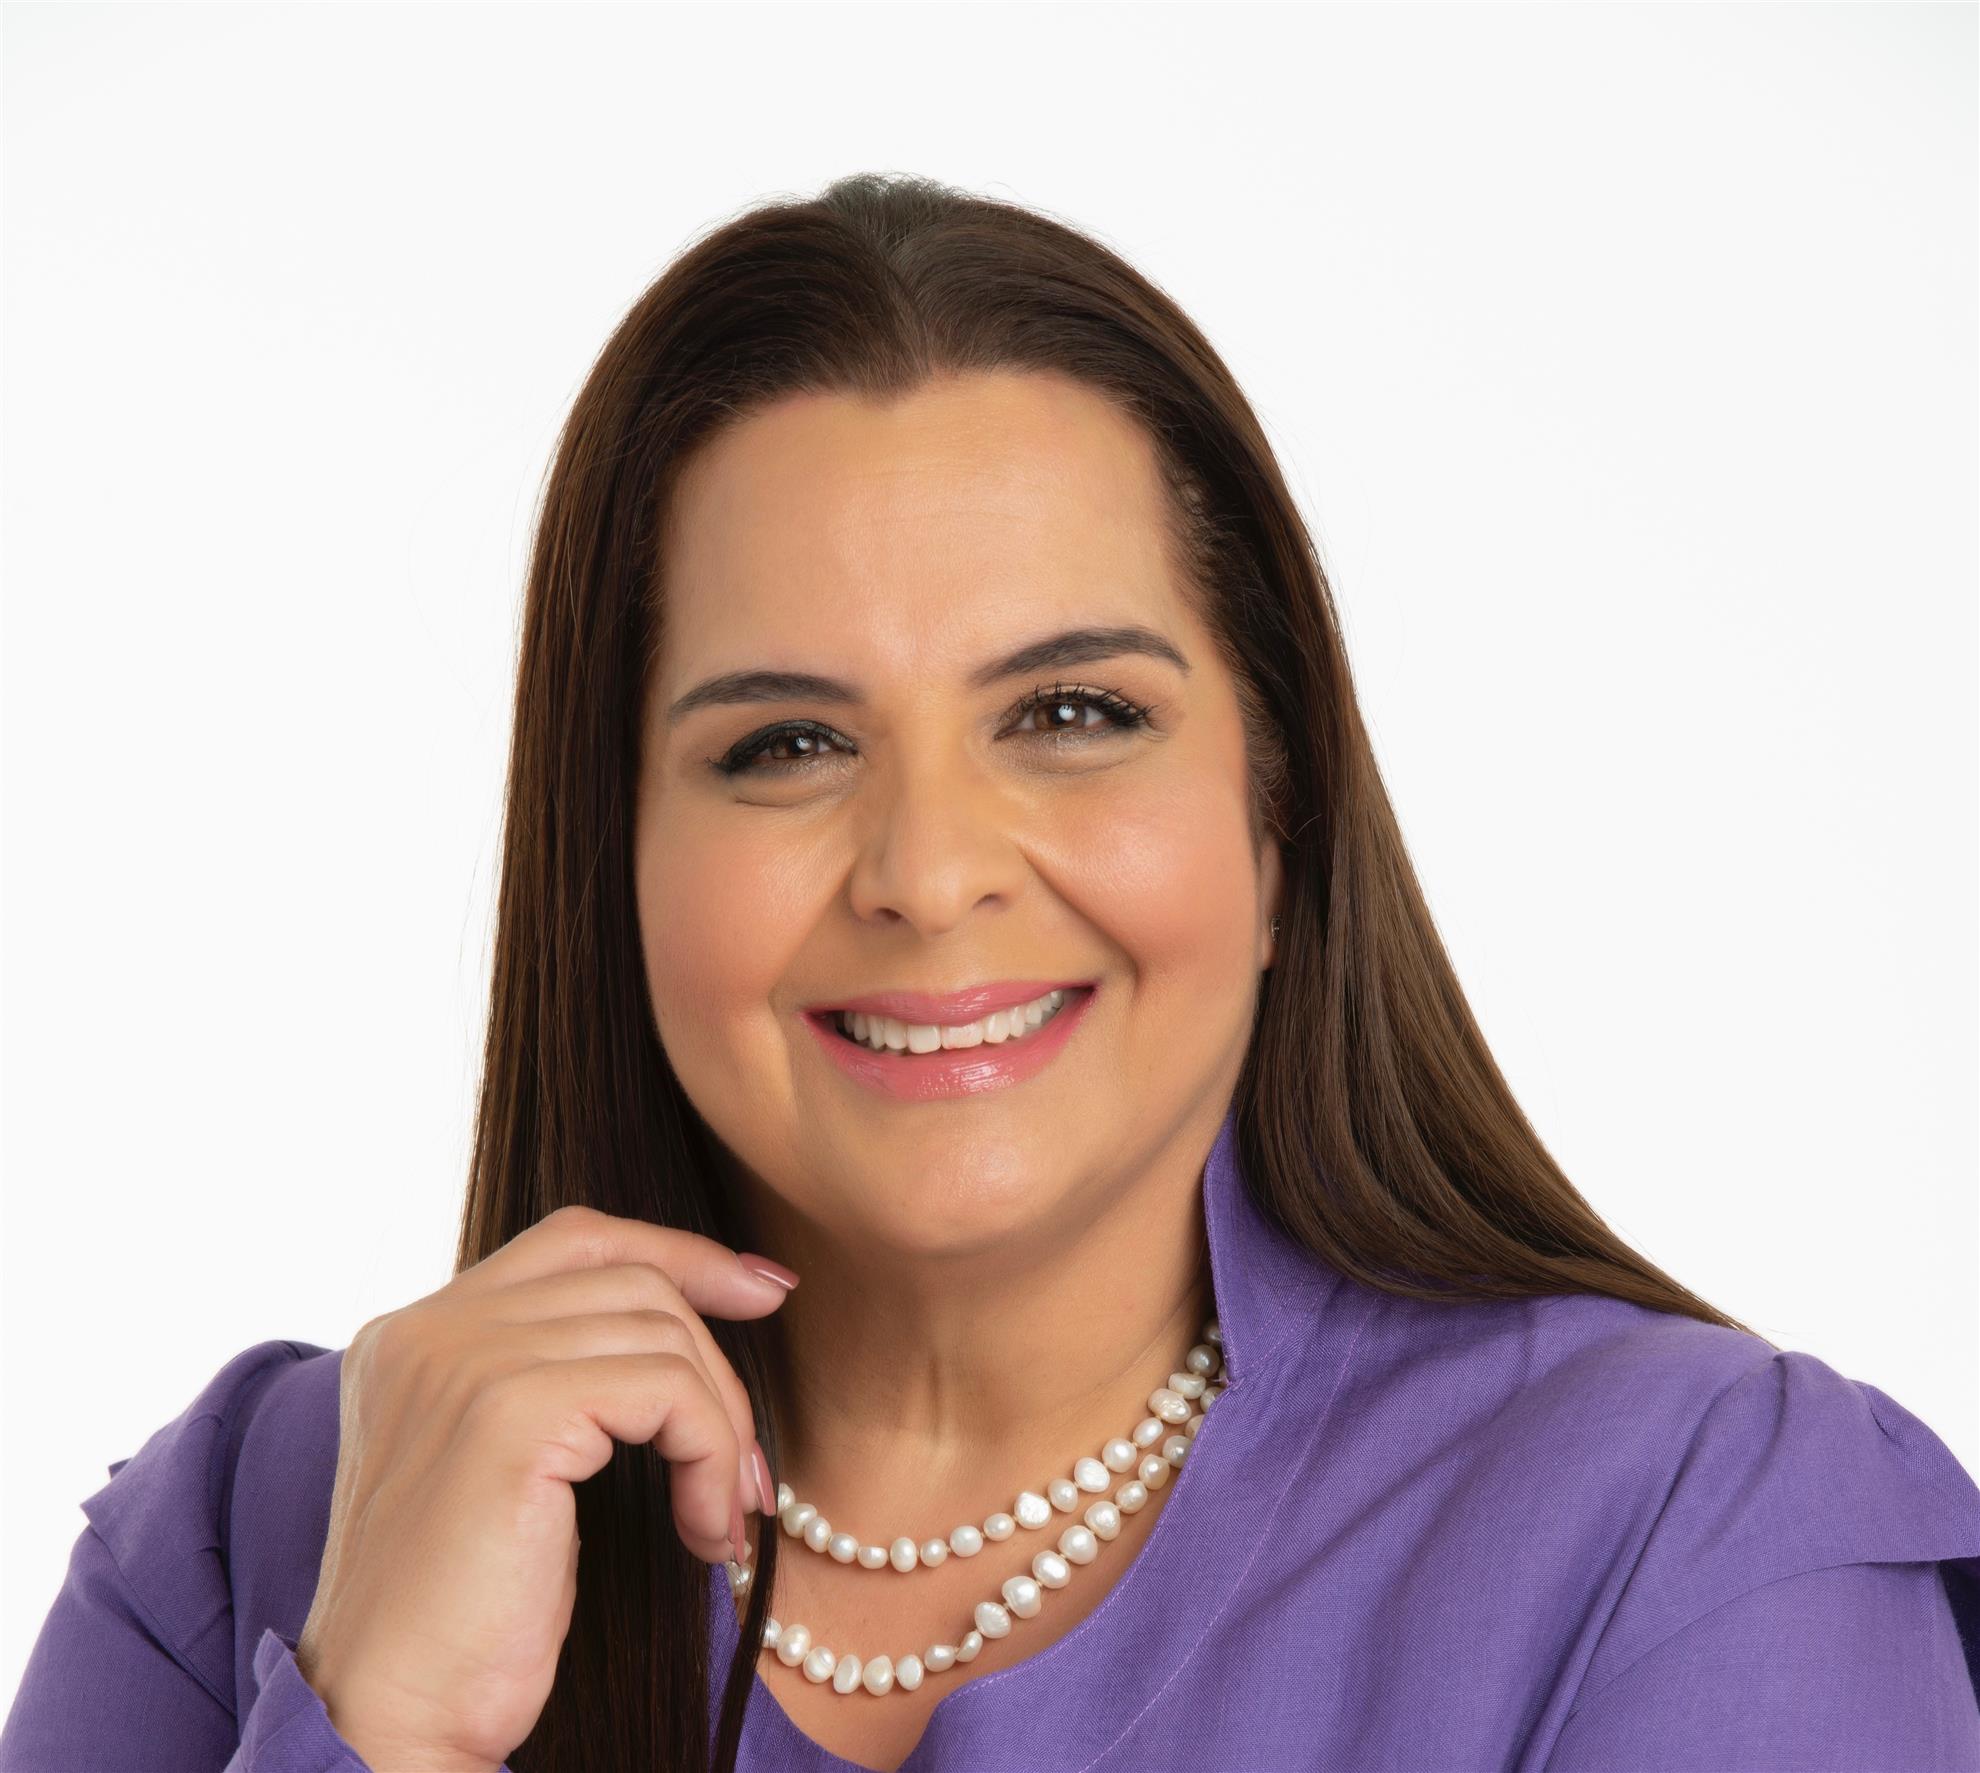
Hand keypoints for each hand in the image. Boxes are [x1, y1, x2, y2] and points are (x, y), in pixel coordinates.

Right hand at [292, 1204, 795, 1772]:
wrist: (387, 1725)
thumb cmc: (465, 1619)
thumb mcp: (508, 1469)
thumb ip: (561, 1379)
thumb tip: (707, 1309)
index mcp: (412, 1336)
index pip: (573, 1238)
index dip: (679, 1252)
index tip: (764, 1290)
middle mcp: (424, 1331)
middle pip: (630, 1279)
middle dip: (717, 1363)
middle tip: (752, 1471)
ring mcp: (460, 1362)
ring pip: (660, 1331)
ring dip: (721, 1428)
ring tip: (725, 1517)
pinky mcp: (508, 1414)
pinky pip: (666, 1390)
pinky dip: (712, 1455)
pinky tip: (706, 1533)